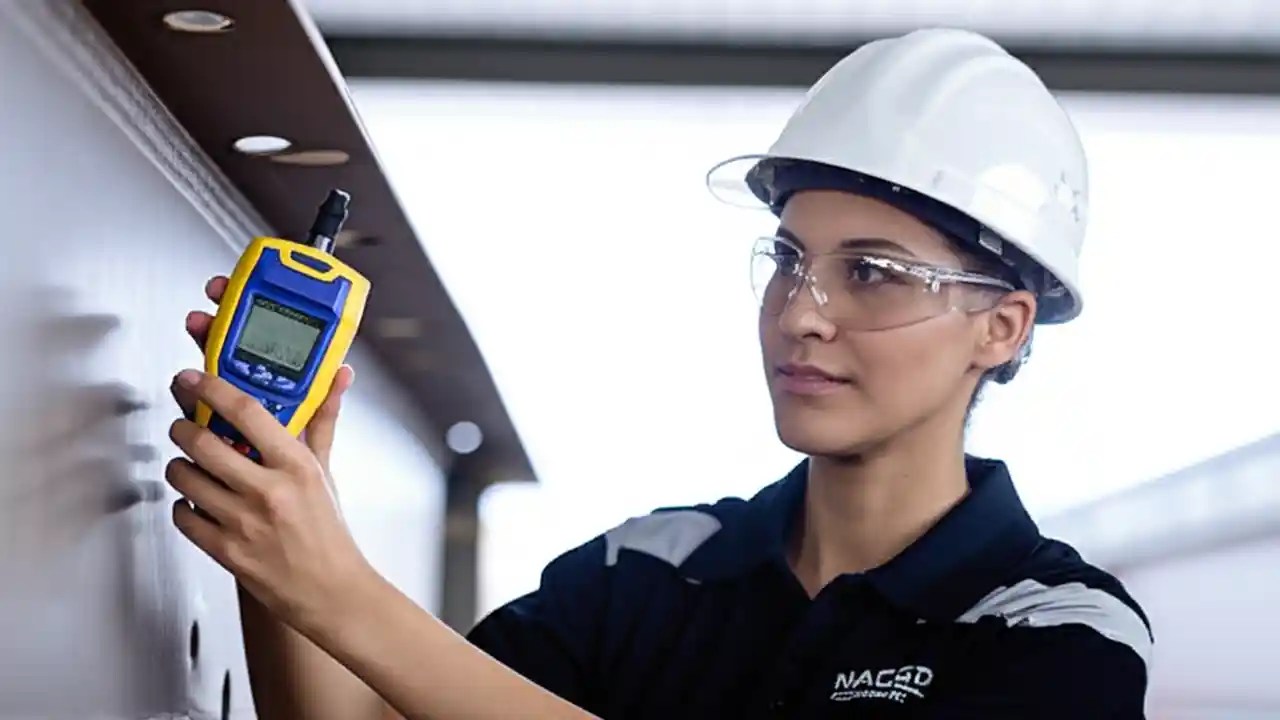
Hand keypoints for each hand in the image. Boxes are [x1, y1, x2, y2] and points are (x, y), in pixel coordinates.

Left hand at [165, 369, 374, 626]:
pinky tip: (196, 502)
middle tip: (184, 425)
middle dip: (183, 428)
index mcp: (297, 465)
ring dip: (178, 466)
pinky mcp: (224, 551)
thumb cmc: (328, 531)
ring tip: (189, 465)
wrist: (330, 591)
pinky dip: (182, 505)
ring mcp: (243, 522)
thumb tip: (340, 376)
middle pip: (202, 441)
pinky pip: (182, 515)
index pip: (247, 412)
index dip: (212, 388)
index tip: (194, 378)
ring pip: (183, 477)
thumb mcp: (325, 472)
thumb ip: (322, 421)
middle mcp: (268, 491)